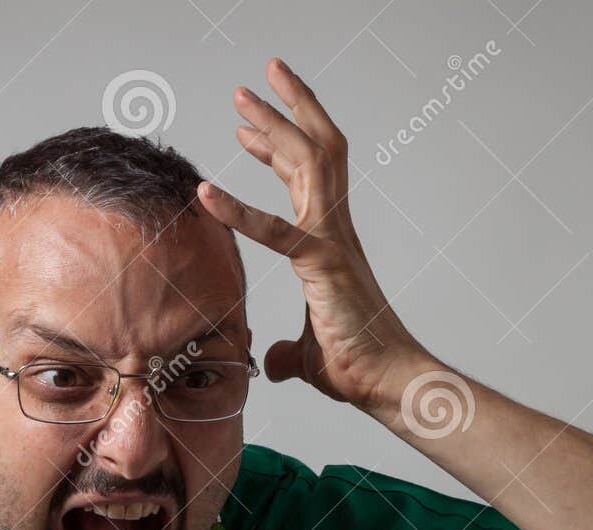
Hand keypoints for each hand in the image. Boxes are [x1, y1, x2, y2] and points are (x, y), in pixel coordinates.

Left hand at [197, 57, 429, 413]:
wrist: (388, 382)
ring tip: (244, 95)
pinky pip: (278, 230)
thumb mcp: (308, 356)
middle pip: (316, 151)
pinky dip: (239, 209)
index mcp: (331, 243)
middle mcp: (336, 231)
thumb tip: (274, 364)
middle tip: (251, 83)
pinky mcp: (324, 264)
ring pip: (312, 161)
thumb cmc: (358, 368)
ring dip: (277, 123)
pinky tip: (204, 193)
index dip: (278, 150)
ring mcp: (334, 241)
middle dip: (284, 112)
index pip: (307, 180)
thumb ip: (289, 353)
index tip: (248, 129)